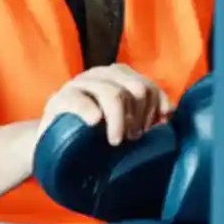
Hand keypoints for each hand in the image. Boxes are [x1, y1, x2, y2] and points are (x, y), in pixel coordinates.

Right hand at [38, 64, 173, 145]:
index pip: (147, 85)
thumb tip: (170, 111)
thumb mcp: (122, 124)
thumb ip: (144, 115)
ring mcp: (78, 85)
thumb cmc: (94, 136)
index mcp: (117, 77)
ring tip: (117, 140)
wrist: (52, 147)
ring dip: (120, 120)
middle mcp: (99, 75)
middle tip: (133, 139)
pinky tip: (95, 123)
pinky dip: (90, 111)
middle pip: (135, 88)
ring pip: (112, 93)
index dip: (154, 109)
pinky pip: (78, 100)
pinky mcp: (58, 100)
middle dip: (139, 117)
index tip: (150, 131)